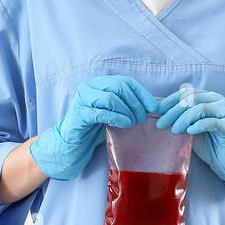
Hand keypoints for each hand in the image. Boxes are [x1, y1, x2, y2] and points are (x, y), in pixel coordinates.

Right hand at [30, 75, 156, 180]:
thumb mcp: (112, 111)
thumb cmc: (93, 127)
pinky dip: (117, 117)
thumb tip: (153, 105)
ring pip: (110, 97)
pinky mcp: (79, 114)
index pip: (125, 81)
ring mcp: (82, 100)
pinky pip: (101, 112)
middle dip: (135, 103)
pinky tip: (124, 124)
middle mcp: (89, 87)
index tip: (153, 107)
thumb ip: (127, 104)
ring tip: (133, 122)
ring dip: (127, 111)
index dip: (141, 93)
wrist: (71, 143)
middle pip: (119, 87)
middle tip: (141, 118)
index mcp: (98, 83)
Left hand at [155, 87, 224, 203]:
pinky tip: (189, 131)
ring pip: (202, 108)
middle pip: (193, 99)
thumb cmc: (207, 143)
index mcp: (209, 98)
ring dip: (184, 119)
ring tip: (174, 130)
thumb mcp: (190, 126)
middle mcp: (220, 101)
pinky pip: (213, 122)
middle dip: (174, 111)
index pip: (188, 93)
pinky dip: (199, 125)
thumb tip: (158, 108)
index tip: (157, 110)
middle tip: (161, 123)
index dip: (171, 100)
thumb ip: (180, 116)